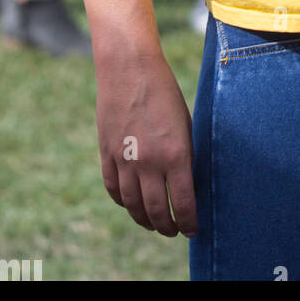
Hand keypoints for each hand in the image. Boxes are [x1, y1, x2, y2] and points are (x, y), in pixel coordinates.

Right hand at [96, 52, 196, 236]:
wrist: (130, 68)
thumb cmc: (165, 92)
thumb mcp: (185, 123)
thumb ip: (185, 154)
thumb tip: (187, 182)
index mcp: (175, 153)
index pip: (183, 201)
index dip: (189, 221)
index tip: (193, 229)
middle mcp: (148, 162)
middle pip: (157, 210)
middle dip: (168, 226)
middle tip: (174, 231)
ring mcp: (124, 159)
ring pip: (133, 205)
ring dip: (145, 220)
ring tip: (154, 225)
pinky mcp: (106, 153)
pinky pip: (113, 188)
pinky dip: (123, 202)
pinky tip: (131, 205)